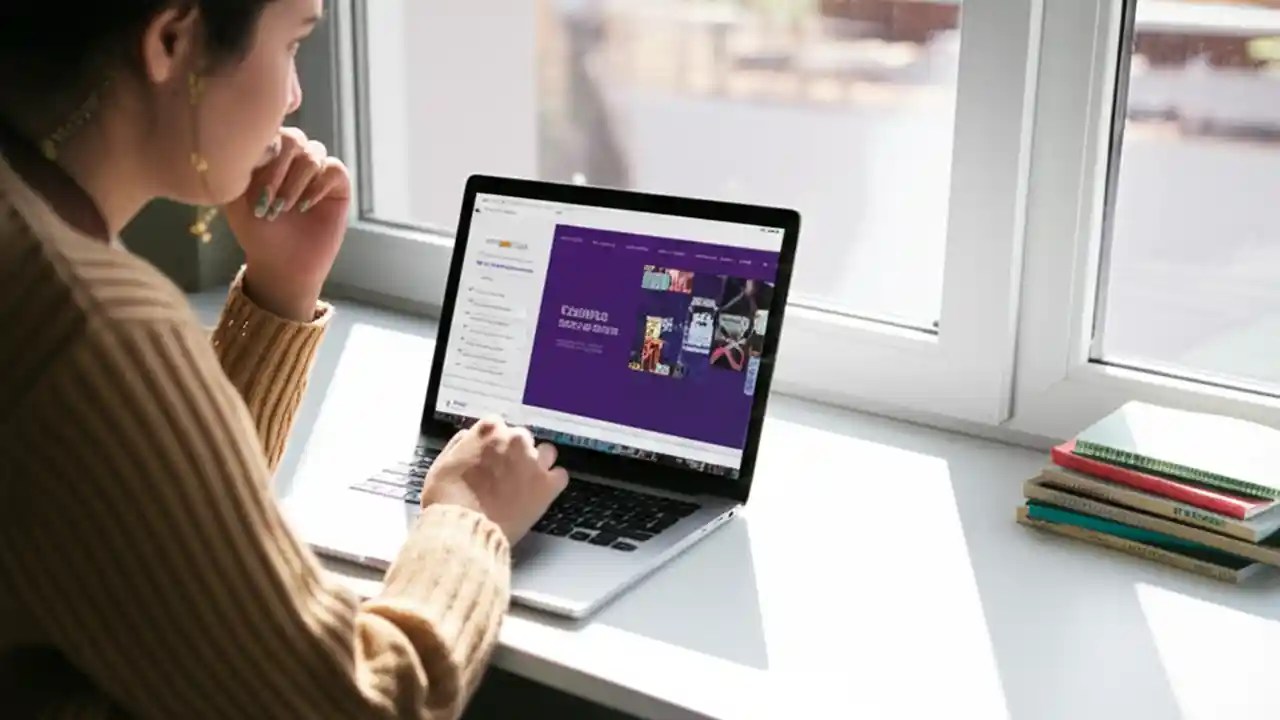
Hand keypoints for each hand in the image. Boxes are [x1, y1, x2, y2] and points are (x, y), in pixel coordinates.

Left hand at [223, 127, 350, 321]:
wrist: (281, 262)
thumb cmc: (255, 230)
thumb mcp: (236, 196)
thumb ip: (241, 165)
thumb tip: (257, 142)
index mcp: (268, 152)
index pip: (269, 130)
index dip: (262, 151)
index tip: (250, 181)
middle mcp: (294, 156)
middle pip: (293, 138)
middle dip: (277, 170)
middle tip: (265, 201)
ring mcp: (318, 169)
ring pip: (313, 153)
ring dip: (294, 183)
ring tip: (282, 209)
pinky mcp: (338, 185)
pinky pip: (334, 169)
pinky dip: (317, 186)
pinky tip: (304, 206)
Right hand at [421, 418, 569, 543]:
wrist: (463, 527)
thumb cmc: (448, 499)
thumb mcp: (442, 463)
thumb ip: (460, 445)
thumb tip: (469, 438)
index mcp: (489, 430)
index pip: (498, 425)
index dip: (493, 443)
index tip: (491, 455)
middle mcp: (514, 440)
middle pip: (522, 439)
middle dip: (514, 453)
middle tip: (504, 473)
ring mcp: (533, 462)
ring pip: (546, 453)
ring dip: (537, 464)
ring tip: (525, 482)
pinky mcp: (547, 486)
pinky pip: (560, 476)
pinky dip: (552, 484)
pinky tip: (540, 493)